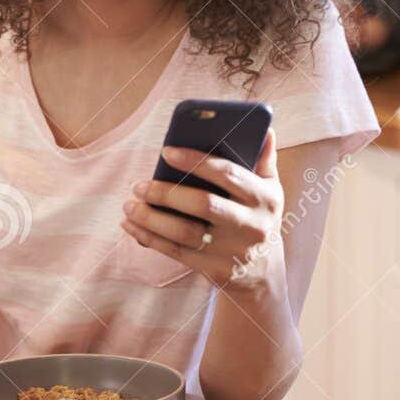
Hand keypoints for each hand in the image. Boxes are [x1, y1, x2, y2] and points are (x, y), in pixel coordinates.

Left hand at [120, 129, 282, 288]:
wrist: (263, 271)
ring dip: (152, 219)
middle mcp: (251, 225)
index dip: (197, 161)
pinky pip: (176, 252)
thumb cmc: (258, 217)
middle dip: (167, 193)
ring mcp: (232, 250)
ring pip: (185, 232)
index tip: (167, 151)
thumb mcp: (270, 190)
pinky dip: (150, 238)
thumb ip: (264, 159)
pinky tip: (131, 225)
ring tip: (129, 206)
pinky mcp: (215, 269)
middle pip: (204, 204)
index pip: (228, 174)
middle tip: (138, 185)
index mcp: (264, 198)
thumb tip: (265, 127)